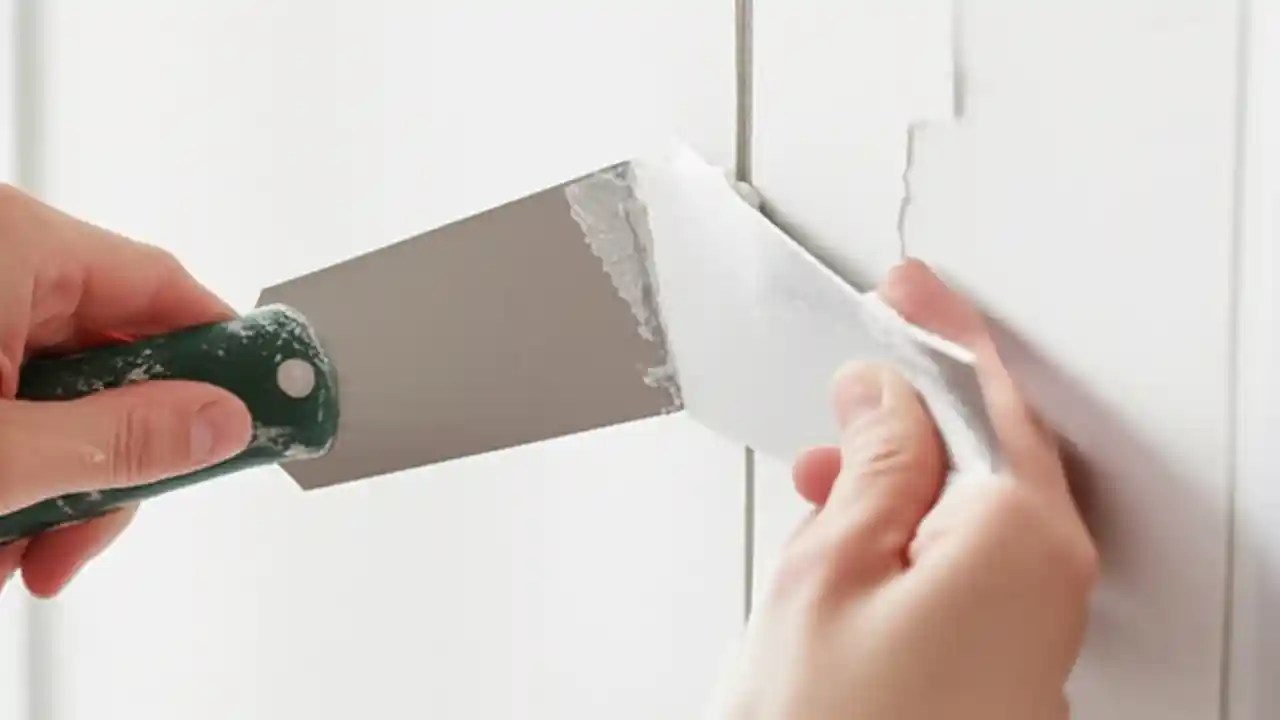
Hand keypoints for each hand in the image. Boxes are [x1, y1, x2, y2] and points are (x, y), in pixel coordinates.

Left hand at [0, 185, 251, 596]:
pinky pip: (10, 398)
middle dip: (109, 464)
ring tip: (15, 552)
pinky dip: (11, 468)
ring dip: (54, 486)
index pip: (164, 289)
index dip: (222, 358)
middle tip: (90, 536)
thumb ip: (122, 438)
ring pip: (59, 394)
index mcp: (11, 244)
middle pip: (114, 359)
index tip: (265, 411)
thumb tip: (222, 424)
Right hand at [715, 260, 1096, 718]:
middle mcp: (1049, 586)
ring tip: (829, 479)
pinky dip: (914, 537)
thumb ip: (878, 459)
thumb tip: (887, 391)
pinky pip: (970, 567)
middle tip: (851, 387)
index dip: (939, 331)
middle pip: (990, 454)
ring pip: (974, 513)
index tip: (911, 289)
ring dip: (903, 482)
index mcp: (1021, 539)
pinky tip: (859, 546)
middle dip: (913, 414)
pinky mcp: (1003, 667)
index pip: (985, 396)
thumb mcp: (833, 566)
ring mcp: (1033, 635)